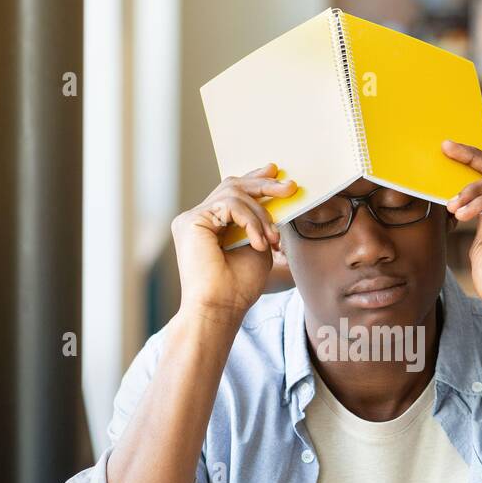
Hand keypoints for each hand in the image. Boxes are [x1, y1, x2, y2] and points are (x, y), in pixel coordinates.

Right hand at [171, 164, 295, 323]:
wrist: (220, 309)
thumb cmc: (239, 288)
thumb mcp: (259, 247)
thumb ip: (262, 224)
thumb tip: (277, 198)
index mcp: (210, 225)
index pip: (231, 193)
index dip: (254, 179)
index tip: (276, 173)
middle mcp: (197, 219)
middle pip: (231, 185)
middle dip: (263, 184)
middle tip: (289, 187)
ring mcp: (192, 218)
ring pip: (234, 194)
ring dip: (261, 215)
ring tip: (272, 240)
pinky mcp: (191, 221)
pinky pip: (229, 205)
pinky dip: (250, 222)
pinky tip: (259, 243)